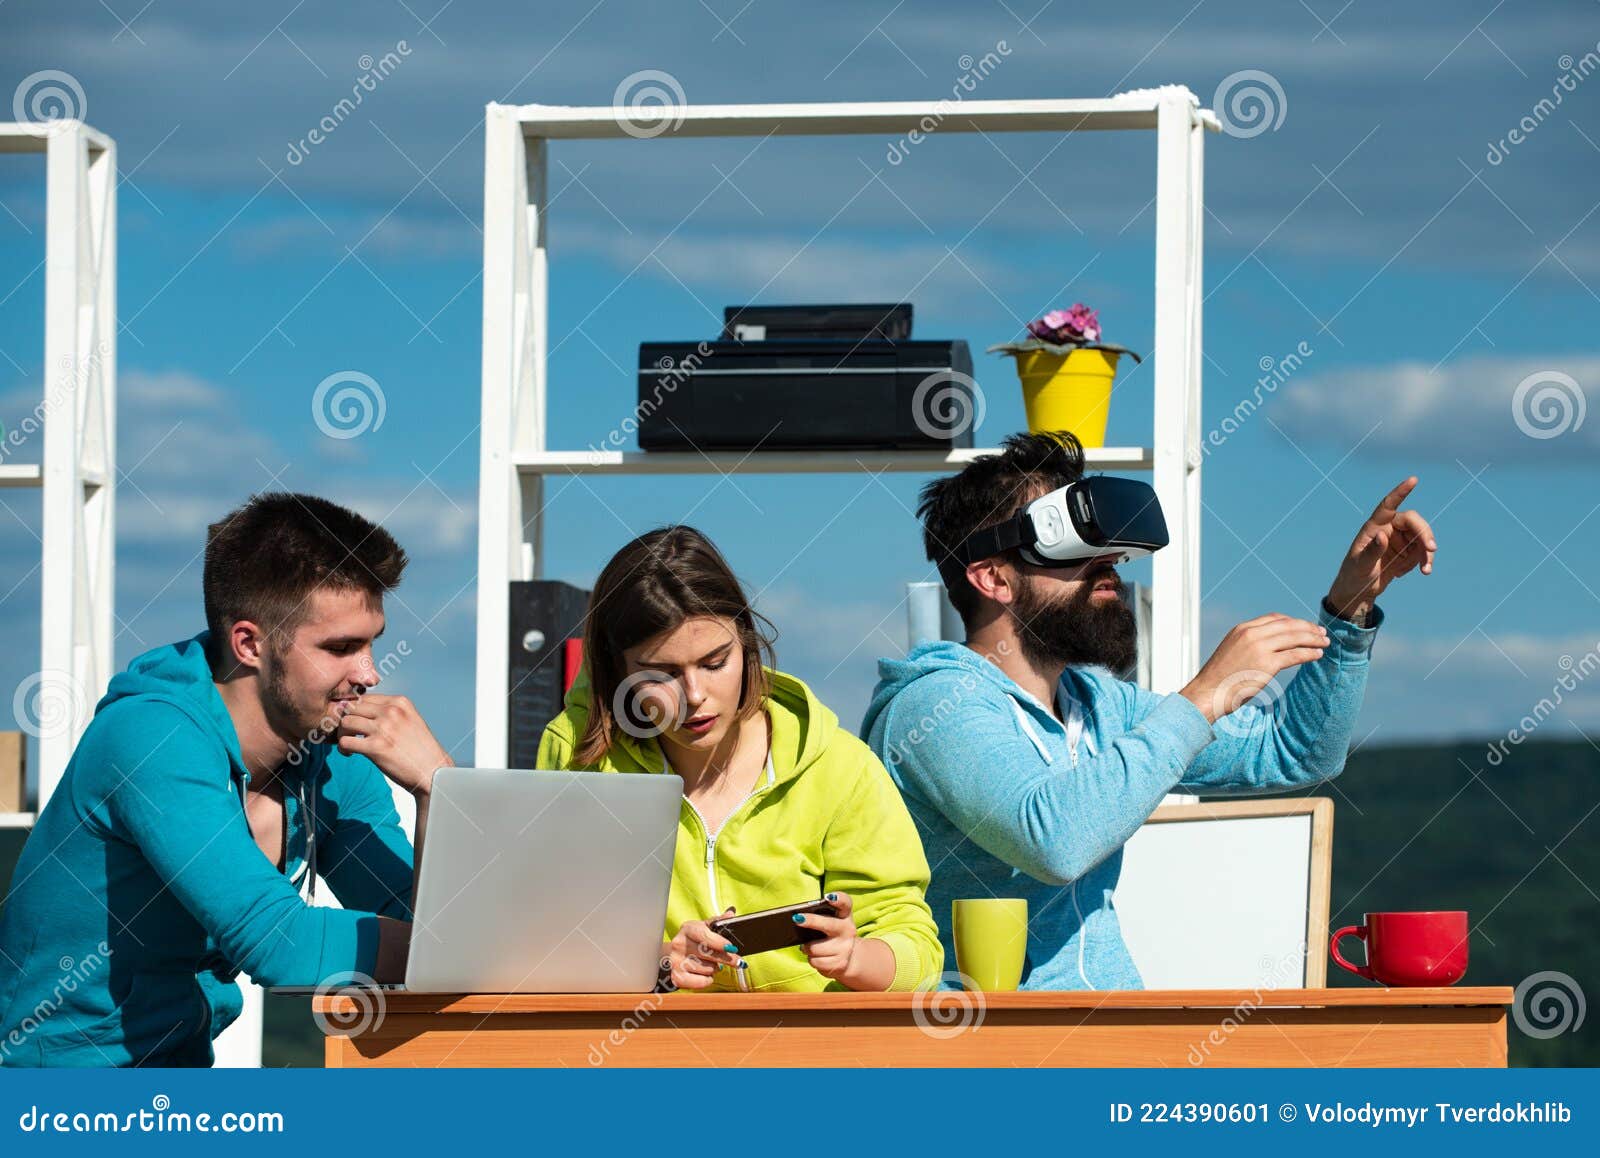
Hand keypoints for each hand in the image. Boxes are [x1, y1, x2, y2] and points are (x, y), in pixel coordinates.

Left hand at [334, 693, 451, 795]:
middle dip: (346, 719)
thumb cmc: (422, 751)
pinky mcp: (376, 747)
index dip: (356, 710)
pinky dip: (343, 748)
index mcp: (400, 702)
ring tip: (349, 743)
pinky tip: (350, 753)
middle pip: (352, 707)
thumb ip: (392, 713)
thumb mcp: (412, 721)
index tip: (356, 722)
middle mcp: (391, 711)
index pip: (365, 697)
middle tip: (348, 733)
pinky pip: (345, 742)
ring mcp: (383, 728)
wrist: (433, 772)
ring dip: (342, 733)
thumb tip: (366, 713)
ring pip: (345, 722)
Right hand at [663, 908, 742, 989]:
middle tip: (738, 961)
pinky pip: (702, 982)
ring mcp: (677, 961)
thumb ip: (718, 921)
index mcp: (688, 929)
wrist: (672, 955)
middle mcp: (679, 944)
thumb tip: (731, 914)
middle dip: (728, 959)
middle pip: (709, 954)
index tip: (733, 948)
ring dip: (715, 968)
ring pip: (708, 969)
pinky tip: (705, 973)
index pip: (705, 936)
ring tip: (711, 963)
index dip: (721, 943)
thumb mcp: (704, 927)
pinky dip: (708, 979)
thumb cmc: (693, 940)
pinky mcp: (677, 977)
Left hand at [796, 892, 859, 982]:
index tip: (827, 897)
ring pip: (814, 948)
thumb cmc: (830, 933)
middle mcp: (848, 930)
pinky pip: (815, 961)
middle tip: (797, 919)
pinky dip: (811, 960)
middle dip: (811, 921)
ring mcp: (845, 948)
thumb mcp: (828, 921)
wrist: (847, 956)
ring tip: (808, 946)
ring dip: (806, 948)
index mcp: (845, 915)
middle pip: (828, 924)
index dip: (837, 899)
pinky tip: (817, 957)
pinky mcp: (840, 963)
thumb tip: (795, 919)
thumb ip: (816, 916)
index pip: (845, 903)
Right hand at [1181, 614, 1329, 723]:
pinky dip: (1309, 653)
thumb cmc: (1219, 678)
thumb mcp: (1231, 652)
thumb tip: (1266, 649)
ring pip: (1294, 637)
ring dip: (1312, 638)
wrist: (1208, 692)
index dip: (1292, 621)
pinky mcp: (1267, 663)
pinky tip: (1317, 655)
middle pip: (1288, 624)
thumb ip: (1248, 645)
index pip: (1274, 618)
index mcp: (1242, 629)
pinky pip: (1295, 654)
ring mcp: (1259, 647)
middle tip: (1321, 632)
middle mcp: (1251, 634)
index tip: (1303, 627)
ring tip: (1324, 642)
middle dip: (1307, 627)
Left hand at [1326, 476, 1436, 622]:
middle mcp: (1388, 529)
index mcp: (1373, 527)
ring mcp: (1399, 540)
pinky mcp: (1407, 552)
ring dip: (1427, 552)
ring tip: (1426, 570)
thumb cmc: (1354, 575)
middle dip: (1424, 533)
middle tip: (1431, 549)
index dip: (1400, 492)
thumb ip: (1372, 551)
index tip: (1413, 479)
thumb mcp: (1361, 565)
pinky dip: (1425, 561)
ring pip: (1422, 537)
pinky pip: (1422, 551)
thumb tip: (1383, 535)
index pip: (1388, 505)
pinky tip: (1420, 572)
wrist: (1359, 591)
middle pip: (1413, 521)